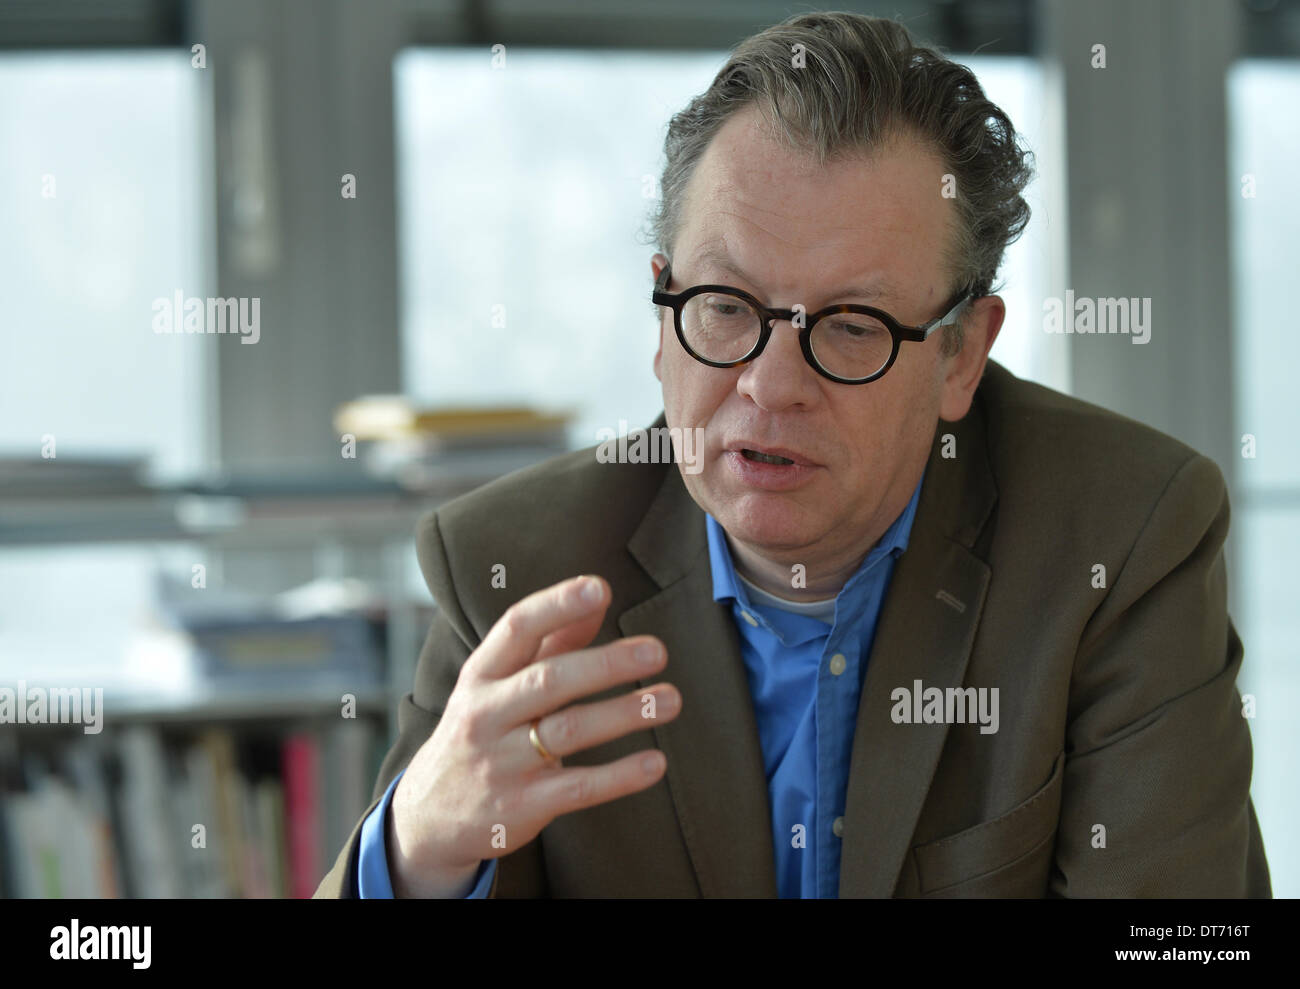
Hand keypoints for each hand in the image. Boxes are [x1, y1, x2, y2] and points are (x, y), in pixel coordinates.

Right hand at [386, 574, 679, 896]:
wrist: (429, 815)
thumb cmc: (481, 729)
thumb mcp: (498, 683)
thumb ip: (550, 640)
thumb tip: (598, 594)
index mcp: (481, 675)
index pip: (516, 628)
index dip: (556, 604)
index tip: (599, 587)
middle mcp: (486, 714)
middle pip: (548, 680)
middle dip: (606, 664)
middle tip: (657, 652)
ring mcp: (502, 764)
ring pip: (568, 732)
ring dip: (624, 714)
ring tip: (670, 700)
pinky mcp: (522, 807)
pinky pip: (578, 788)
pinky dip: (619, 776)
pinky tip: (656, 763)